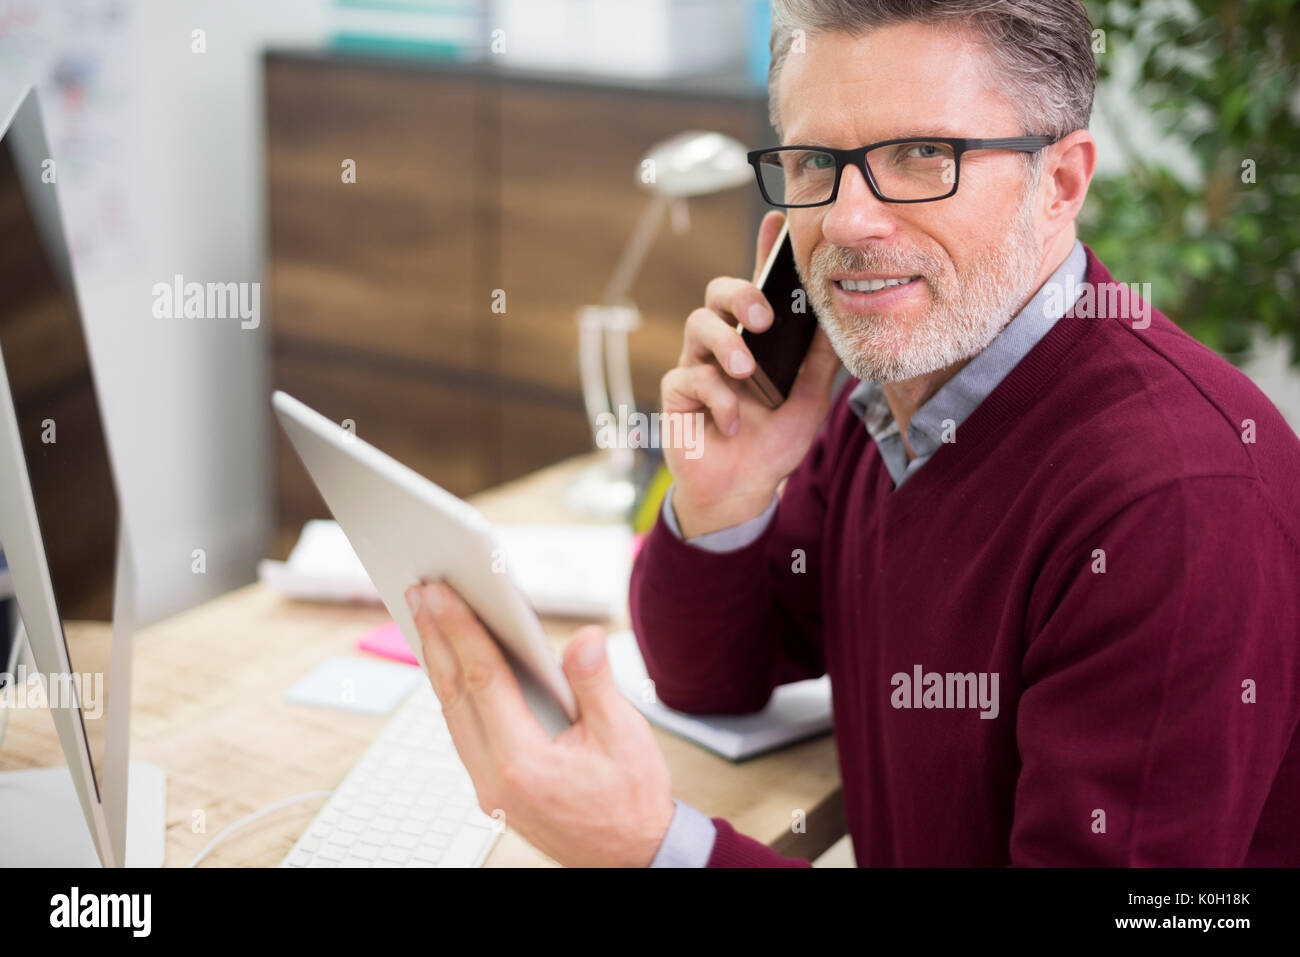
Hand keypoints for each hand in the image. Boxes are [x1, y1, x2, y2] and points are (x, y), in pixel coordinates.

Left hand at [404, 580, 675, 866]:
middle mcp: (494, 779)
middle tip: (420, 592)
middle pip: (453, 695)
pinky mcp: (493, 789)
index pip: (482, 680)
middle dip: (435, 637)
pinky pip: (463, 731)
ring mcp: (489, 788)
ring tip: (428, 619)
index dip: (460, 629)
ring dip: (438, 663)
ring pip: (451, 715)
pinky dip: (455, 692)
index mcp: (524, 762)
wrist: (632, 859)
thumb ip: (596, 681)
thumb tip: (583, 637)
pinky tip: (454, 666)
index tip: (440, 592)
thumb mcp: (625, 735)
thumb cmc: (632, 801)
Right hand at [660, 210, 841, 536]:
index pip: (759, 285)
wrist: (744, 491)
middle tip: (763, 319)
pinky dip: (718, 400)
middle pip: (717, 291)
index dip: (763, 251)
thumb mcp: (811, 398)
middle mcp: (722, 343)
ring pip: (697, 325)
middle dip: (740, 294)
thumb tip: (843, 314)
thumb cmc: (774, 440)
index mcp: (756, 338)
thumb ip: (823, 359)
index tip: (777, 222)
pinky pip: (690, 379)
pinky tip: (734, 425)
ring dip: (725, 345)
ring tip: (747, 372)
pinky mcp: (677, 395)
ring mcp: (696, 366)